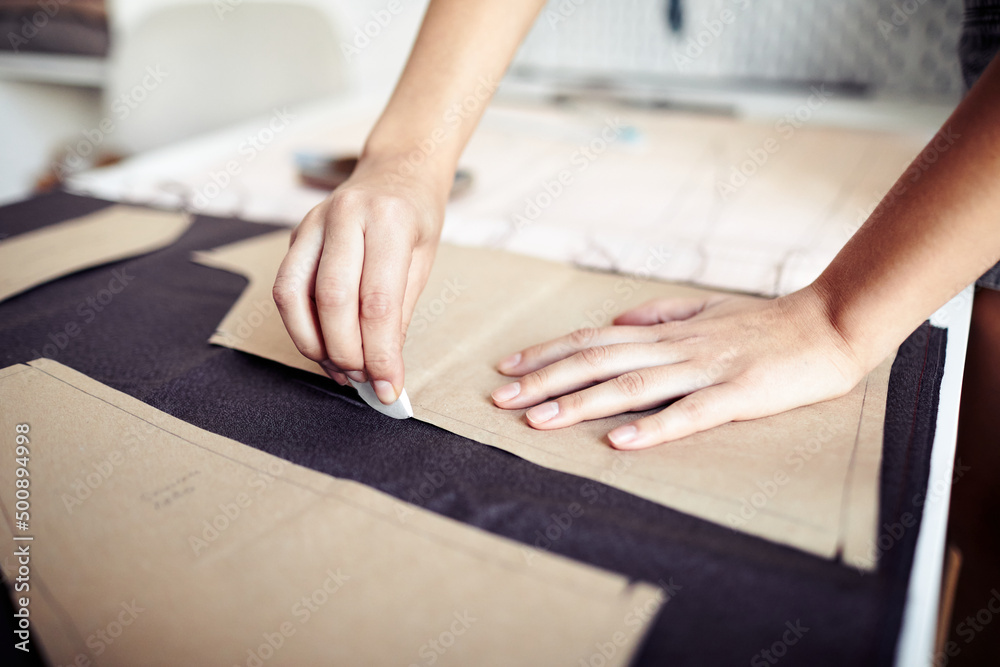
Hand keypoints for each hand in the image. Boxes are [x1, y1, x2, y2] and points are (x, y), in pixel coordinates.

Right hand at [272, 155, 446, 402]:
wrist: (398, 169)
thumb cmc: (415, 217)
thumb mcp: (422, 262)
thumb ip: (400, 312)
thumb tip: (384, 368)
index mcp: (388, 220)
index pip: (378, 301)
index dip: (380, 352)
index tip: (388, 387)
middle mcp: (345, 216)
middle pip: (333, 299)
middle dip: (347, 352)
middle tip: (363, 380)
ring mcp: (313, 222)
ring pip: (296, 295)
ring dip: (315, 344)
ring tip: (341, 370)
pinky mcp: (296, 235)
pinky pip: (287, 288)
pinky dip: (300, 326)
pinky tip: (322, 346)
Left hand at [490, 287, 867, 448]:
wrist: (829, 323)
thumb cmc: (765, 322)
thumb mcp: (705, 308)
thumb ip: (659, 312)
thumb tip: (616, 317)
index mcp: (665, 331)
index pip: (593, 339)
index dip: (548, 354)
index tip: (507, 368)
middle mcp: (675, 347)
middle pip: (598, 361)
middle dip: (546, 381)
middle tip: (500, 400)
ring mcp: (704, 369)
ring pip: (631, 386)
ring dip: (581, 403)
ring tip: (539, 421)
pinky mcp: (738, 395)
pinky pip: (690, 413)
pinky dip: (653, 428)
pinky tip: (619, 442)